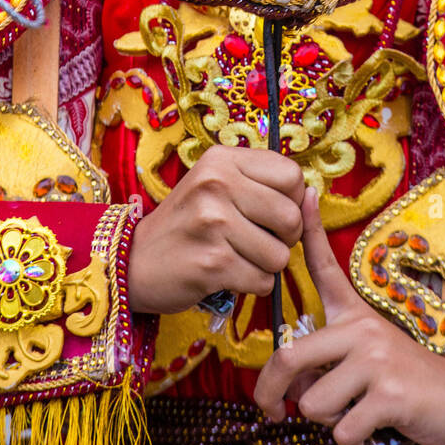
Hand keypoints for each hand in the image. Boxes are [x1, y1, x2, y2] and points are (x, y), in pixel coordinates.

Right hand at [127, 145, 304, 314]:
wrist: (133, 261)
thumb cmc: (186, 224)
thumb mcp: (213, 184)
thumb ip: (257, 182)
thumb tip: (311, 194)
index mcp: (221, 160)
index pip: (291, 175)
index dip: (293, 200)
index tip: (272, 213)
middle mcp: (216, 184)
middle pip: (292, 216)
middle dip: (285, 239)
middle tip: (260, 242)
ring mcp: (213, 223)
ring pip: (280, 254)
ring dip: (266, 266)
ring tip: (239, 258)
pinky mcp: (211, 263)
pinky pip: (262, 281)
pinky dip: (252, 285)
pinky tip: (228, 275)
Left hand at [254, 188, 444, 444]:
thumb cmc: (407, 383)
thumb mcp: (368, 361)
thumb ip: (326, 365)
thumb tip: (291, 388)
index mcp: (356, 317)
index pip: (326, 269)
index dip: (311, 232)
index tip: (305, 194)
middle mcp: (363, 330)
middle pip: (290, 356)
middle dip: (270, 391)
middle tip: (269, 410)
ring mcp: (376, 361)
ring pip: (313, 402)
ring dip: (324, 421)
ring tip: (351, 415)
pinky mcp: (389, 395)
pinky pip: (342, 429)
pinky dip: (347, 442)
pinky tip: (367, 433)